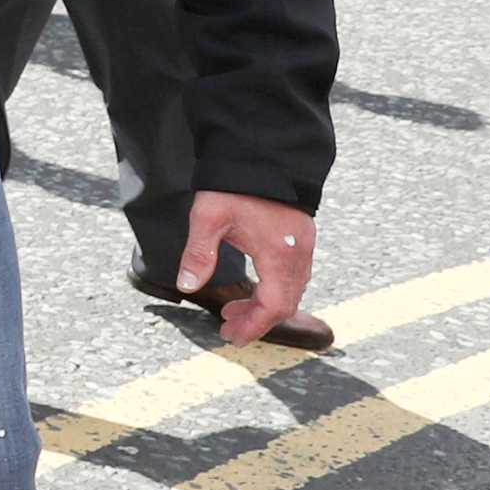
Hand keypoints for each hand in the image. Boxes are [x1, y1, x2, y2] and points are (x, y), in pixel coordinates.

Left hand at [177, 192, 316, 343]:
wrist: (263, 153)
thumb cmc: (236, 184)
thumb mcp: (209, 217)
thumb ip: (199, 253)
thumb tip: (187, 286)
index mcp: (279, 254)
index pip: (273, 305)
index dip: (253, 326)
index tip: (232, 336)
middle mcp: (298, 255)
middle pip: (284, 303)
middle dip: (257, 321)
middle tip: (228, 328)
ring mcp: (303, 247)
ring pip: (290, 291)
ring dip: (264, 306)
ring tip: (232, 311)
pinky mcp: (300, 239)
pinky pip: (292, 277)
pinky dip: (273, 290)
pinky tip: (252, 289)